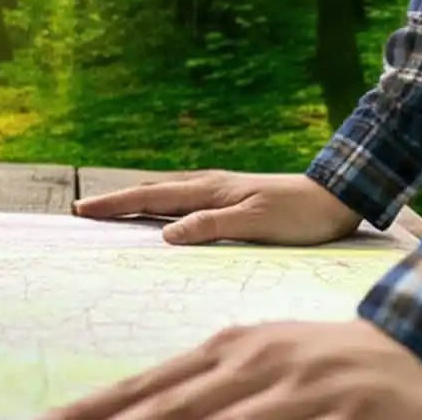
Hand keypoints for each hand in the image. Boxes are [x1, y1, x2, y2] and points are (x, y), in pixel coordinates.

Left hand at [39, 320, 421, 419]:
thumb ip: (207, 392)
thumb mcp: (264, 365)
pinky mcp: (350, 416)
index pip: (148, 386)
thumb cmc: (331, 364)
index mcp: (232, 348)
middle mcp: (258, 364)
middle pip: (171, 410)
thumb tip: (139, 411)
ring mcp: (304, 390)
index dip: (94, 410)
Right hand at [73, 171, 361, 245]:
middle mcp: (209, 186)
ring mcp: (220, 191)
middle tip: (82, 210)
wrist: (339, 196)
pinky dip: (159, 206)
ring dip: (135, 202)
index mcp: (209, 191)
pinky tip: (161, 215)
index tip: (82, 209)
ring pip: (166, 195)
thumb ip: (212, 226)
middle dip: (115, 201)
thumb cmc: (301, 214)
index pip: (150, 198)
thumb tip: (166, 235)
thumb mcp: (257, 223)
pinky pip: (183, 202)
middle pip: (151, 192)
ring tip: (111, 211)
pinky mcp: (232, 199)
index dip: (115, 205)